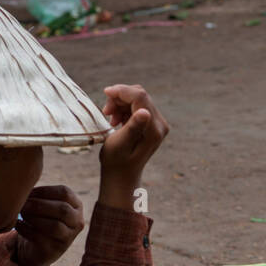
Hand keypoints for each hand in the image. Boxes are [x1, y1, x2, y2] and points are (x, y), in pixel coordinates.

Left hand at [14, 185, 84, 265]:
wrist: (36, 247)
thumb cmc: (39, 219)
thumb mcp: (44, 205)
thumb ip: (39, 195)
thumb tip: (24, 185)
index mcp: (76, 206)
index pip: (65, 193)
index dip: (44, 191)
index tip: (28, 192)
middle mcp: (77, 222)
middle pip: (62, 210)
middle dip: (39, 206)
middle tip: (22, 205)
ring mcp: (69, 238)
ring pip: (54, 226)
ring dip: (34, 218)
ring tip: (21, 214)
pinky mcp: (55, 250)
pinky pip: (41, 238)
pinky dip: (26, 229)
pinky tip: (17, 225)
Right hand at [98, 84, 168, 209]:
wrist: (122, 174)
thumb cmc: (116, 162)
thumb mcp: (120, 144)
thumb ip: (132, 127)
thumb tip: (145, 112)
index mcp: (154, 130)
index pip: (140, 97)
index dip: (122, 91)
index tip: (106, 92)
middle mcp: (160, 124)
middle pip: (139, 95)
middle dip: (120, 98)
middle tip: (106, 112)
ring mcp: (157, 123)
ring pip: (137, 98)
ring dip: (120, 103)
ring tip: (110, 118)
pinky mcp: (151, 123)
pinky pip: (137, 104)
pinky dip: (124, 108)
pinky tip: (116, 120)